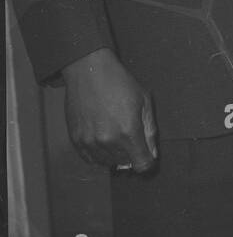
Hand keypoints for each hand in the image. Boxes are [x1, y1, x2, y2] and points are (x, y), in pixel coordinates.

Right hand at [61, 48, 156, 173]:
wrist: (89, 72)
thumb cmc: (120, 83)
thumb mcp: (144, 102)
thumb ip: (150, 131)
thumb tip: (152, 152)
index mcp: (128, 132)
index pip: (142, 165)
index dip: (147, 161)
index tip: (146, 153)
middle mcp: (108, 141)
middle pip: (125, 164)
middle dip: (131, 154)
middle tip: (129, 136)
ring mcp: (90, 142)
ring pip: (108, 163)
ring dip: (115, 155)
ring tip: (115, 134)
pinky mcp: (76, 139)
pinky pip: (90, 158)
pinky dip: (99, 154)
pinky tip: (102, 138)